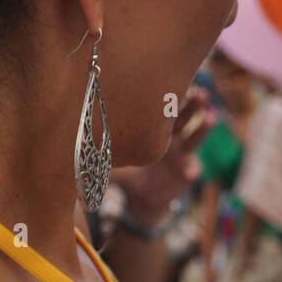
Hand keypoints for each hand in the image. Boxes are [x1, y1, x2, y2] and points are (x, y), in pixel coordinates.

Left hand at [112, 87, 214, 226]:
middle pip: (186, 117)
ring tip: (210, 117)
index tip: (178, 83)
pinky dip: (192, 169)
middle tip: (201, 93)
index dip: (173, 97)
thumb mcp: (112, 157)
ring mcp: (182, 154)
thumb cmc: (127, 171)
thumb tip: (71, 139)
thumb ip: (99, 147)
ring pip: (195, 138)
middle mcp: (173, 138)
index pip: (166, 109)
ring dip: (203, 128)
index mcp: (156, 129)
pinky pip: (192, 170)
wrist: (139, 198)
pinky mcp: (186, 173)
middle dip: (195, 104)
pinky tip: (190, 169)